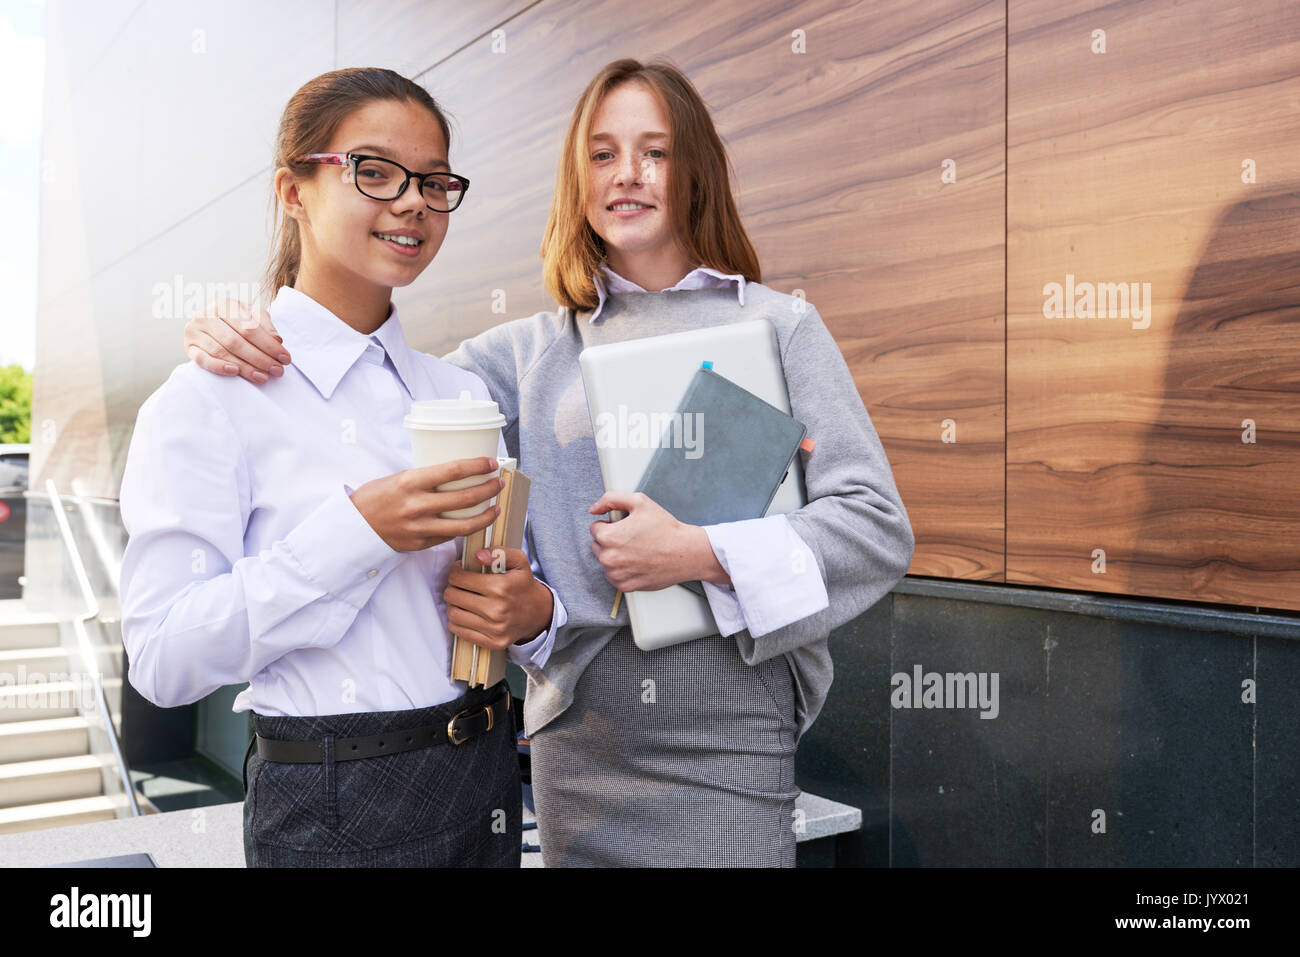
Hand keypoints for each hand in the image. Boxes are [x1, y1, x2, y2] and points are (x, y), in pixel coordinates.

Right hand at [184, 298, 290, 384]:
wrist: (213, 326)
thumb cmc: (238, 322)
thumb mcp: (253, 317)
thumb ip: (265, 325)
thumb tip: (276, 339)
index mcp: (225, 304)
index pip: (249, 327)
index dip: (269, 345)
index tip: (285, 358)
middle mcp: (206, 315)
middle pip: (235, 341)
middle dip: (259, 358)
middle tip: (277, 370)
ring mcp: (194, 331)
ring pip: (221, 352)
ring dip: (244, 367)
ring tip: (263, 377)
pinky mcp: (188, 347)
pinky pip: (202, 360)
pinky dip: (218, 367)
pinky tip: (234, 372)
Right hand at [350, 457, 502, 551]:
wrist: (354, 526)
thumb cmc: (375, 497)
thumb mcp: (398, 478)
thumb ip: (424, 478)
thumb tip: (456, 473)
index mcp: (410, 482)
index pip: (453, 470)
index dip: (477, 466)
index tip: (491, 463)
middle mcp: (416, 505)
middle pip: (464, 498)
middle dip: (488, 489)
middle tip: (499, 483)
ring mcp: (419, 527)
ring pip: (463, 524)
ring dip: (485, 516)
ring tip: (496, 508)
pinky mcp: (420, 544)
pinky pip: (449, 537)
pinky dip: (466, 530)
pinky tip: (476, 523)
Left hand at [444, 547, 554, 651]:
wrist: (539, 613)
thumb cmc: (524, 585)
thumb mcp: (519, 562)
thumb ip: (500, 552)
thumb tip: (478, 555)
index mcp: (500, 587)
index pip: (459, 578)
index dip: (454, 572)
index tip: (458, 571)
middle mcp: (496, 610)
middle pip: (452, 596)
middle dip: (451, 587)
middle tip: (458, 585)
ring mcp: (495, 628)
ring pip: (453, 614)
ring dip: (451, 604)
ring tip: (459, 598)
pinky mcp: (493, 642)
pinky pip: (459, 631)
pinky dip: (456, 621)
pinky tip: (464, 613)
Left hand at [588, 491, 728, 591]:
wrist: (685, 553)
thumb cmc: (665, 529)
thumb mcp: (639, 502)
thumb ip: (611, 499)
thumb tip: (594, 509)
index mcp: (608, 537)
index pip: (595, 528)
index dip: (611, 524)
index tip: (625, 527)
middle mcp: (609, 558)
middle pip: (598, 545)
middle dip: (611, 540)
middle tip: (633, 537)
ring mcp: (616, 574)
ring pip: (606, 562)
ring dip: (616, 556)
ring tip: (638, 550)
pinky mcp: (625, 586)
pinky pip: (615, 577)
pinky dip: (623, 570)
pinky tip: (638, 562)